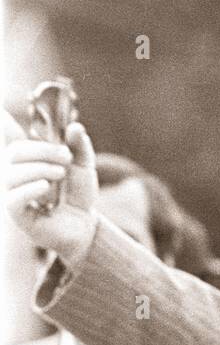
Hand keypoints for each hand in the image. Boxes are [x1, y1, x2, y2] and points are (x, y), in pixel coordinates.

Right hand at [4, 119, 98, 267]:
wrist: (85, 224)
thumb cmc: (78, 194)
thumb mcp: (84, 166)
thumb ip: (80, 146)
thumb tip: (74, 126)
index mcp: (29, 161)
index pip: (16, 142)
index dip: (8, 126)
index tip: (20, 120)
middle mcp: (17, 176)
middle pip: (13, 153)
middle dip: (41, 150)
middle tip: (66, 157)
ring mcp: (15, 195)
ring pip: (10, 175)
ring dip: (39, 168)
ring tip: (61, 173)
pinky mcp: (18, 215)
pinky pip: (12, 199)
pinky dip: (29, 189)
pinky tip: (45, 186)